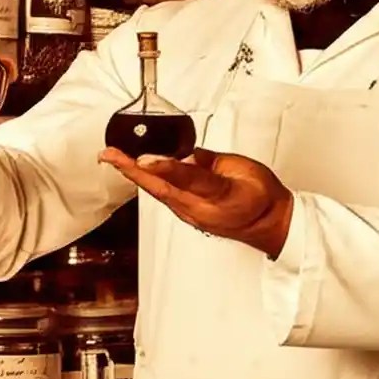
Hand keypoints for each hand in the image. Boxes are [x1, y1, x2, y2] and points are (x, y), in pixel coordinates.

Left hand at [100, 147, 294, 257]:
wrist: (268, 223)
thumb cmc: (261, 198)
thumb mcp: (245, 171)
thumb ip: (213, 162)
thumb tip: (189, 154)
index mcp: (217, 197)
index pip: (188, 179)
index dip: (166, 167)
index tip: (145, 158)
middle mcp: (198, 210)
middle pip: (161, 188)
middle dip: (132, 170)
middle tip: (110, 155)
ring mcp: (190, 215)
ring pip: (158, 193)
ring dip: (134, 175)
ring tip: (114, 158)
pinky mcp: (187, 214)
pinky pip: (164, 197)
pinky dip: (147, 182)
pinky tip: (137, 171)